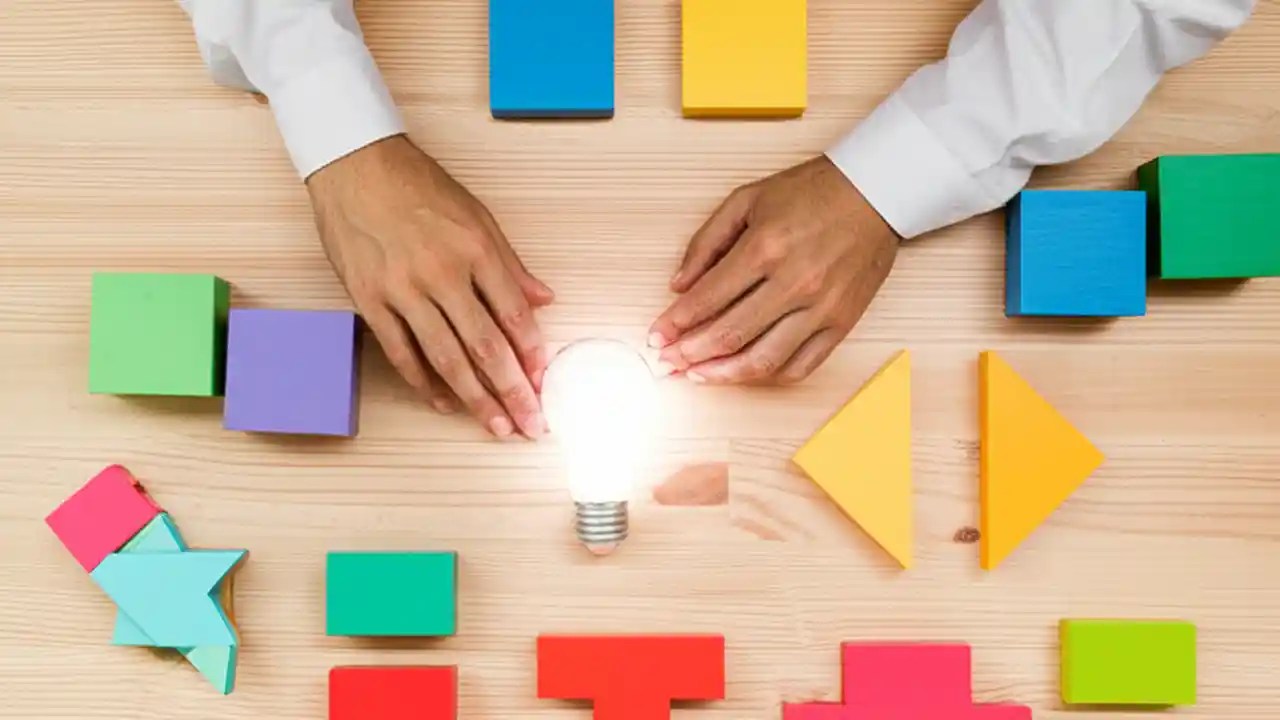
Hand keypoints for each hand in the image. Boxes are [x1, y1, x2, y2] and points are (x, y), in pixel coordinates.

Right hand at [307, 135, 553, 437]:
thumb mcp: (477, 216)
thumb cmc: (418, 187)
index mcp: (476, 249)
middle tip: (531, 423)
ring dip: (475, 398)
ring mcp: (403, 290)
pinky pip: (401, 352)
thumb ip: (510, 265)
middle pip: (485, 346)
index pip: (514, 314)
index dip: (532, 355)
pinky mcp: (369, 300)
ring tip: (496, 426)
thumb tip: (544, 299)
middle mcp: (442, 273)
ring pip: (446, 358)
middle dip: (513, 391)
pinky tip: (443, 402)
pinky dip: (423, 383)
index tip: (545, 383)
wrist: (355, 165)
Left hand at [649, 156, 897, 383]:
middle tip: (668, 363)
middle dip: (690, 354)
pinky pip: (802, 365)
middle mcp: (794, 282)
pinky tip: (745, 373)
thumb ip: (707, 242)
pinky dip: (769, 375)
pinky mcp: (843, 322)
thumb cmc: (813, 191)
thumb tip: (680, 284)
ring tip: (698, 376)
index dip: (676, 323)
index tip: (657, 336)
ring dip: (724, 374)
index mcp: (765, 247)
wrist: (877, 192)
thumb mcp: (748, 199)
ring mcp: (821, 307)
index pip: (708, 298)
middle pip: (730, 334)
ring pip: (764, 359)